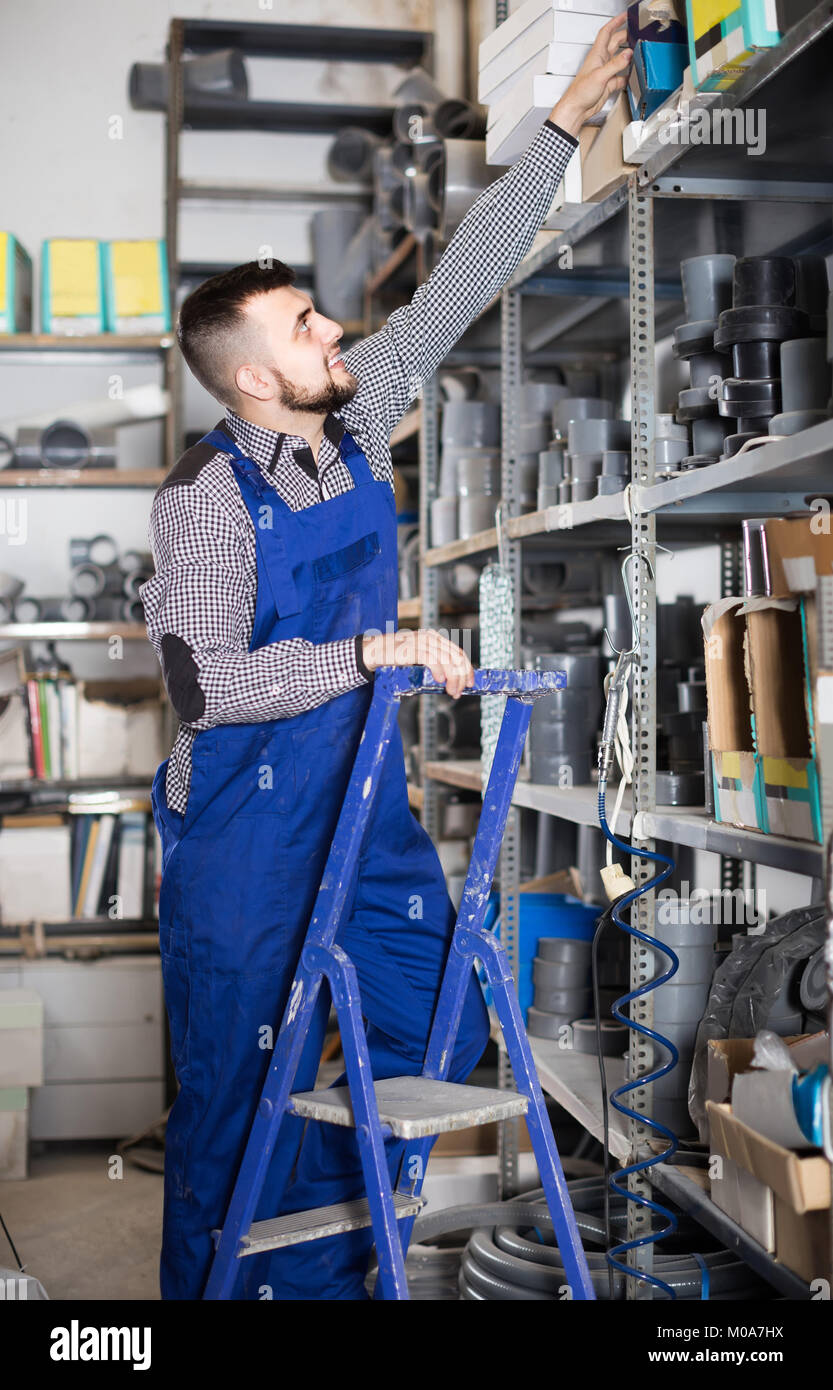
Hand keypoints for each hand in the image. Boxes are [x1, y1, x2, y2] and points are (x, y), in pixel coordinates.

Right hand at [362, 628, 474, 698]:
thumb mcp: (419, 659)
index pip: (458, 652)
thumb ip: (434, 664)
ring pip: (447, 659)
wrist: (375, 652)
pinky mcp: (412, 648)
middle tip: (459, 692)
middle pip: (455, 656)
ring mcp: (422, 642)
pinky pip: (431, 659)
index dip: (467, 669)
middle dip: (462, 677)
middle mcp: (431, 638)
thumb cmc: (397, 658)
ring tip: (451, 691)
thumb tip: (452, 682)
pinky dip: (439, 671)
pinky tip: (440, 681)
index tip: (470, 683)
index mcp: (435, 638)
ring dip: (453, 678)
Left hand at [550, 11, 631, 136]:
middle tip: (635, 32)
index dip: (616, 22)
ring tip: (638, 50)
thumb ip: (615, 64)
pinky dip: (627, 75)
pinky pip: (620, 77)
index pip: (607, 32)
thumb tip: (628, 54)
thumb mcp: (600, 76)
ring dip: (628, 55)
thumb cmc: (580, 92)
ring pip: (619, 59)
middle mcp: (601, 61)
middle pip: (615, 43)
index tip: (625, 16)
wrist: (577, 109)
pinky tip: (632, 75)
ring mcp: (605, 72)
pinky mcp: (608, 84)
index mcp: (597, 55)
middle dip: (625, 36)